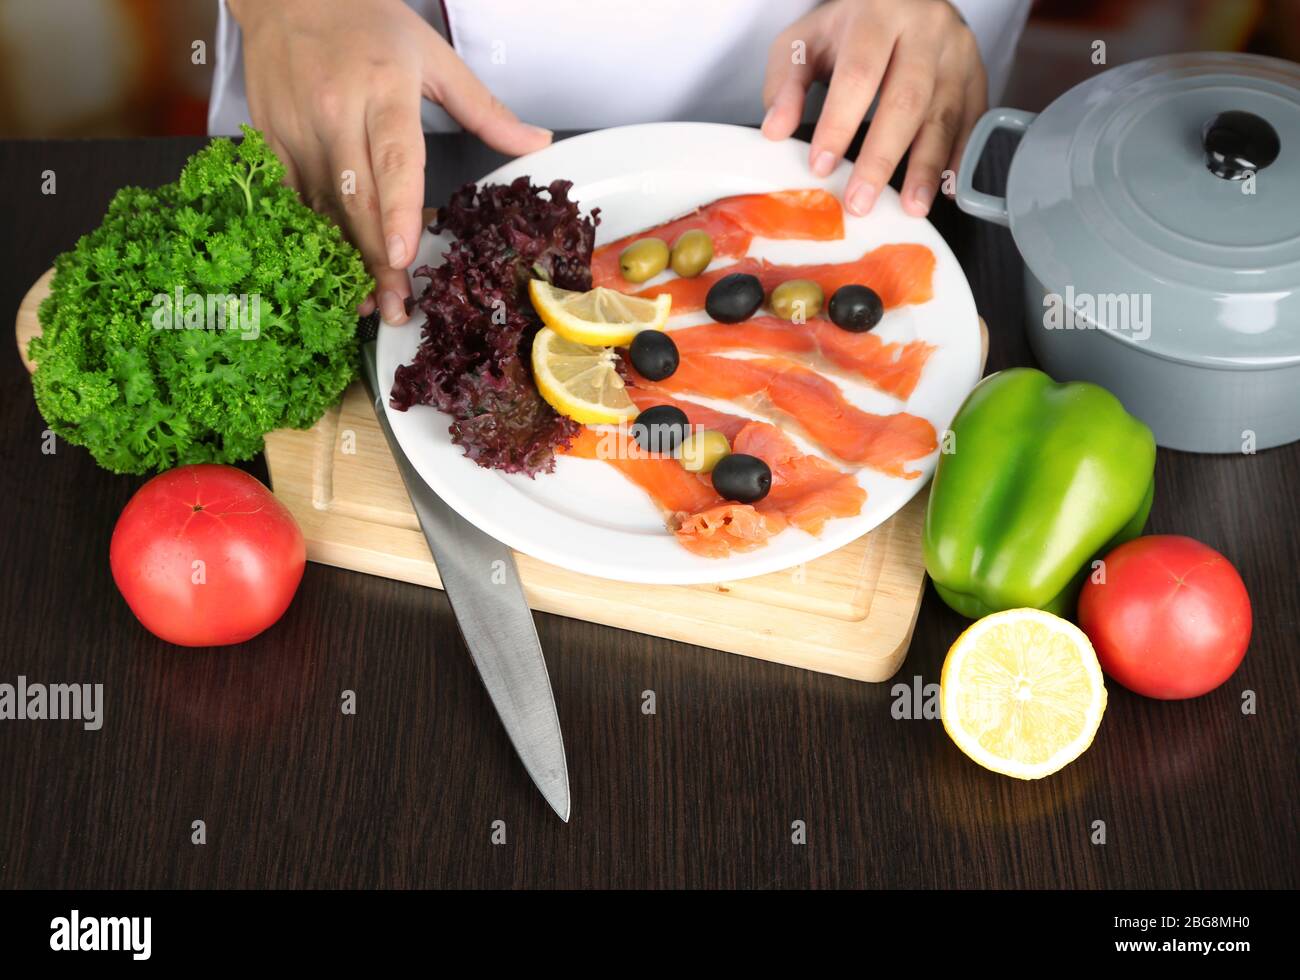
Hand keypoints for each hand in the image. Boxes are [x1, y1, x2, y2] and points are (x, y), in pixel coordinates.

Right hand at [229, 0, 551, 321]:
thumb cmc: (366, 21)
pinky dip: (309, 237)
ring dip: (344, 259)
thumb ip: (485, 108)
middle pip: (357, 199)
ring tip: (367, 303)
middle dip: (376, 260)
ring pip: (322, 208)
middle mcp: (336, 113)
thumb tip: (537, 143)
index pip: (393, 160)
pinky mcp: (269, 139)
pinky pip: (290, 199)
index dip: (397, 211)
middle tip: (396, 308)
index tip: (403, 254)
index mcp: (383, 91)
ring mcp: (298, 129)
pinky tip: (327, 270)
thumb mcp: (434, 56)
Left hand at [762, 0, 986, 217]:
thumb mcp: (806, 40)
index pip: (859, 75)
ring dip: (926, 167)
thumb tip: (776, 131)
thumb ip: (786, 83)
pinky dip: (959, 157)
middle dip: (882, 158)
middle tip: (861, 201)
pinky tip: (946, 189)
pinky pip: (974, 119)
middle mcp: (925, 28)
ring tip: (912, 207)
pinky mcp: (977, 73)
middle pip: (906, 100)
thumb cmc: (850, 26)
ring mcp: (958, 52)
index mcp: (878, 13)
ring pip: (945, 114)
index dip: (839, 123)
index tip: (821, 166)